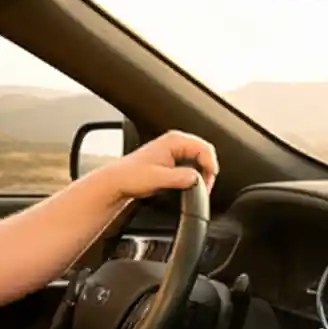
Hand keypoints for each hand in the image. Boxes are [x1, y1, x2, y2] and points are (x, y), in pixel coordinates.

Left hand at [101, 130, 218, 200]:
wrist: (117, 182)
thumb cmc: (131, 176)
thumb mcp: (158, 178)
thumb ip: (180, 177)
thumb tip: (196, 179)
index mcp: (174, 140)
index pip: (204, 148)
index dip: (210, 166)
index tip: (209, 182)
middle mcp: (175, 142)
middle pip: (204, 153)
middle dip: (207, 170)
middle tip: (206, 188)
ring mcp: (173, 150)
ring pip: (198, 159)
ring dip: (201, 173)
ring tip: (198, 188)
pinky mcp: (171, 160)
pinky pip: (191, 165)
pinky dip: (194, 175)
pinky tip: (189, 185)